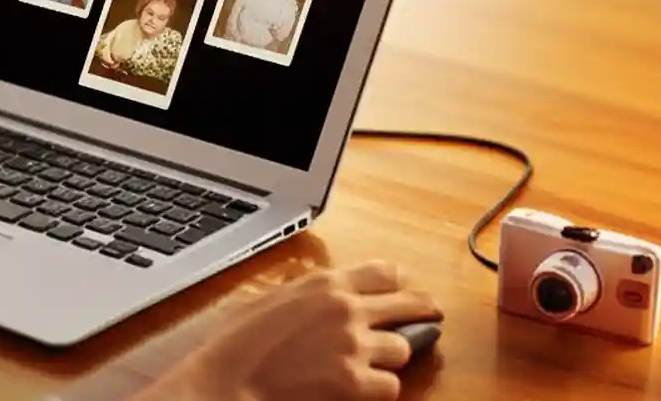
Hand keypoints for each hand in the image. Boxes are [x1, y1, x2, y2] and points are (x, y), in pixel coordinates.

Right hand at [131, 261, 441, 400]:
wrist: (230, 379)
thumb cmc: (239, 341)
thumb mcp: (274, 298)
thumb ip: (310, 293)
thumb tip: (331, 295)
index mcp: (325, 282)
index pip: (385, 271)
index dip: (395, 283)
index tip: (399, 291)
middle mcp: (347, 309)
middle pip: (409, 303)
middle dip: (422, 310)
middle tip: (431, 316)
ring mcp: (354, 346)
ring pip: (403, 349)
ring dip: (390, 358)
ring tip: (372, 364)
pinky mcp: (355, 383)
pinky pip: (391, 386)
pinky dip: (379, 389)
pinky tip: (361, 389)